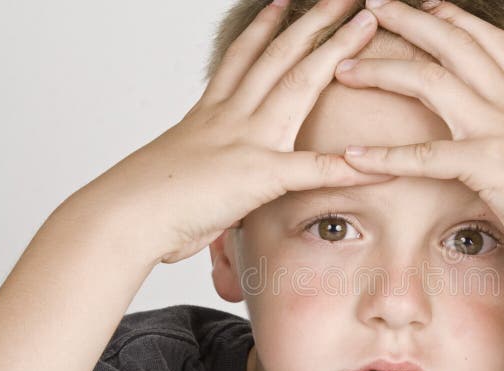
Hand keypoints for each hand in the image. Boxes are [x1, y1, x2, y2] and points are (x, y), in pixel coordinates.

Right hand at [74, 0, 392, 264]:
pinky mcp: (257, 174)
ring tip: (362, 18)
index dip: (265, 29)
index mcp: (210, 115)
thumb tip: (216, 185)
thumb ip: (207, 172)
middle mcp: (229, 116)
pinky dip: (348, 168)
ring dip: (334, 48)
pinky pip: (313, 169)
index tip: (283, 4)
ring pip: (297, 81)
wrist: (123, 217)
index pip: (244, 60)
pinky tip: (380, 162)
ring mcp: (245, 138)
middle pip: (278, 56)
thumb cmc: (144, 206)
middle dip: (313, 22)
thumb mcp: (182, 176)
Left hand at [336, 0, 503, 287]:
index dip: (453, 18)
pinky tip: (352, 157)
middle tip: (372, 6)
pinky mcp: (488, 165)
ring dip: (382, 70)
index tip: (425, 5)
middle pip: (453, 43)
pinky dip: (385, 157)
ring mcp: (501, 129)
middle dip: (409, 20)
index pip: (489, 40)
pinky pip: (425, 155)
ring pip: (431, 81)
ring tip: (345, 67)